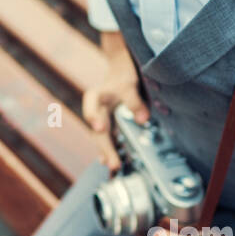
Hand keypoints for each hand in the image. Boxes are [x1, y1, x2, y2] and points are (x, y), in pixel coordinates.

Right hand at [82, 52, 148, 171]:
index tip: (100, 128)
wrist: (121, 69)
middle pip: (97, 130)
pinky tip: (112, 162)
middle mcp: (95, 110)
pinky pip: (109, 139)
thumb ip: (134, 100)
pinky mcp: (110, 124)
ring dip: (108, 152)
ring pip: (102, 138)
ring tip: (113, 166)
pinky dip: (111, 150)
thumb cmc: (122, 74)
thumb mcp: (128, 83)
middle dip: (105, 147)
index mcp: (95, 97)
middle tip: (113, 162)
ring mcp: (101, 119)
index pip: (91, 108)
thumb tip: (143, 119)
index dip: (94, 118)